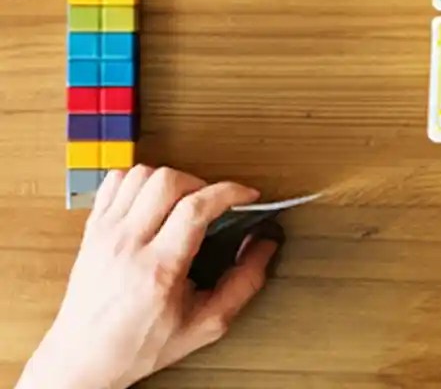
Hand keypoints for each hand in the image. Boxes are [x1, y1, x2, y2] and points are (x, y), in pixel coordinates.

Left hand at [17, 166, 279, 388]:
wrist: (86, 356)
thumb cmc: (141, 343)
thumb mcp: (206, 324)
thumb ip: (243, 283)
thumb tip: (262, 246)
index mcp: (158, 270)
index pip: (195, 208)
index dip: (229, 192)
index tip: (245, 194)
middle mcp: (128, 245)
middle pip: (168, 181)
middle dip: (201, 183)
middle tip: (211, 202)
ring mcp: (105, 234)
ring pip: (141, 175)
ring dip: (171, 179)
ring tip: (183, 200)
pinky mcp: (92, 230)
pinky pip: (114, 182)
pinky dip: (139, 180)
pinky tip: (152, 198)